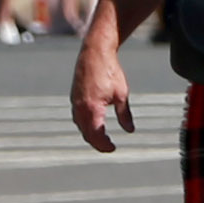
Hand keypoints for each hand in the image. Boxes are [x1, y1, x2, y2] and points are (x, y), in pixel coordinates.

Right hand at [70, 35, 134, 150]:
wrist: (95, 53)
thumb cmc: (110, 72)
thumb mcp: (122, 95)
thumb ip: (125, 115)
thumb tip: (130, 130)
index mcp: (93, 109)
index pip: (97, 135)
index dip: (104, 145)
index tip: (113, 149)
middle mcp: (80, 108)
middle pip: (87, 134)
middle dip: (97, 143)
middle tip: (109, 148)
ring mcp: (75, 103)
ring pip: (81, 126)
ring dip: (90, 135)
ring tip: (102, 139)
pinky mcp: (74, 98)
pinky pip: (77, 117)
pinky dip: (85, 125)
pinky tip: (93, 125)